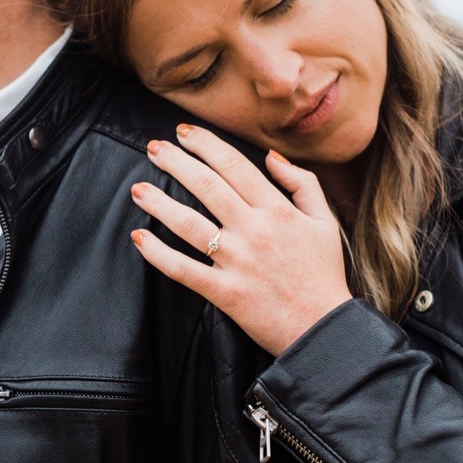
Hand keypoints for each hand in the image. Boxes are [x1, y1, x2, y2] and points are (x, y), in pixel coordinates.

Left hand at [131, 125, 352, 355]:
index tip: (184, 133)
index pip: (234, 166)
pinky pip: (184, 270)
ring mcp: (237, 262)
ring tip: (138, 189)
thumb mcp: (324, 221)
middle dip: (176, 162)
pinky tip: (139, 238)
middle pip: (207, 187)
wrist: (325, 328)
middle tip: (152, 148)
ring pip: (189, 224)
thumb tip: (271, 156)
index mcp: (277, 210)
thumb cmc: (324, 274)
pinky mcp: (225, 292)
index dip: (206, 145)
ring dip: (160, 203)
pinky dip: (159, 255)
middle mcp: (254, 231)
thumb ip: (302, 184)